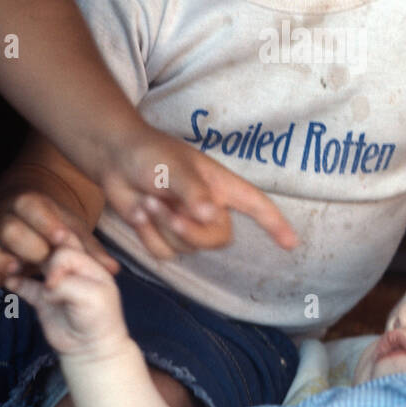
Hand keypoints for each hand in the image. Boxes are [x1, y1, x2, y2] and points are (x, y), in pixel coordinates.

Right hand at [0, 190, 119, 286]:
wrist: (36, 232)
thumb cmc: (59, 236)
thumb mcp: (78, 240)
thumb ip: (91, 252)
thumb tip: (113, 269)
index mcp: (32, 206)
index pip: (31, 204)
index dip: (45, 221)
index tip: (61, 238)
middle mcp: (6, 218)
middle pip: (7, 227)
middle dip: (25, 245)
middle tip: (41, 260)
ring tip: (14, 271)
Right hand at [5, 245, 130, 359]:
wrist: (90, 349)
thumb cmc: (98, 320)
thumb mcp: (91, 297)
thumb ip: (68, 284)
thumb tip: (45, 284)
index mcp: (88, 262)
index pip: (65, 246)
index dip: (55, 260)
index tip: (53, 282)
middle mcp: (70, 267)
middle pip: (49, 247)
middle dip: (36, 250)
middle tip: (24, 261)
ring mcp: (54, 282)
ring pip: (34, 263)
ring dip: (22, 262)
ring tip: (12, 266)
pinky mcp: (41, 298)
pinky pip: (24, 284)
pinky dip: (15, 281)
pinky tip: (8, 281)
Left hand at [96, 122, 298, 258]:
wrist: (113, 159)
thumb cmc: (149, 153)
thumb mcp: (173, 167)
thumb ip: (193, 191)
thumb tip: (211, 216)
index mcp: (220, 186)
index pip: (256, 205)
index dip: (275, 224)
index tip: (291, 244)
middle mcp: (208, 207)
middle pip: (218, 238)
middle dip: (190, 231)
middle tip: (161, 207)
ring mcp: (186, 223)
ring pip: (187, 248)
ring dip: (162, 227)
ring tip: (147, 200)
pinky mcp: (164, 235)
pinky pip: (164, 253)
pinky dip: (148, 236)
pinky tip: (139, 213)